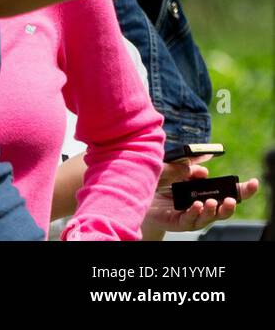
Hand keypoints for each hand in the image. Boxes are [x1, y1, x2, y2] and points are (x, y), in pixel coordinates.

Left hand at [142, 159, 259, 235]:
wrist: (137, 195)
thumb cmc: (160, 183)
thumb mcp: (174, 170)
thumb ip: (188, 168)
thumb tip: (205, 170)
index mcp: (206, 192)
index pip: (229, 192)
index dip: (242, 190)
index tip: (253, 183)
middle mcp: (203, 206)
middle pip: (224, 208)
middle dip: (231, 204)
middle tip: (231, 199)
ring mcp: (192, 215)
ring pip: (209, 217)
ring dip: (213, 210)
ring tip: (213, 202)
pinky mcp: (179, 222)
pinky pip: (190, 219)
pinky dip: (196, 212)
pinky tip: (197, 205)